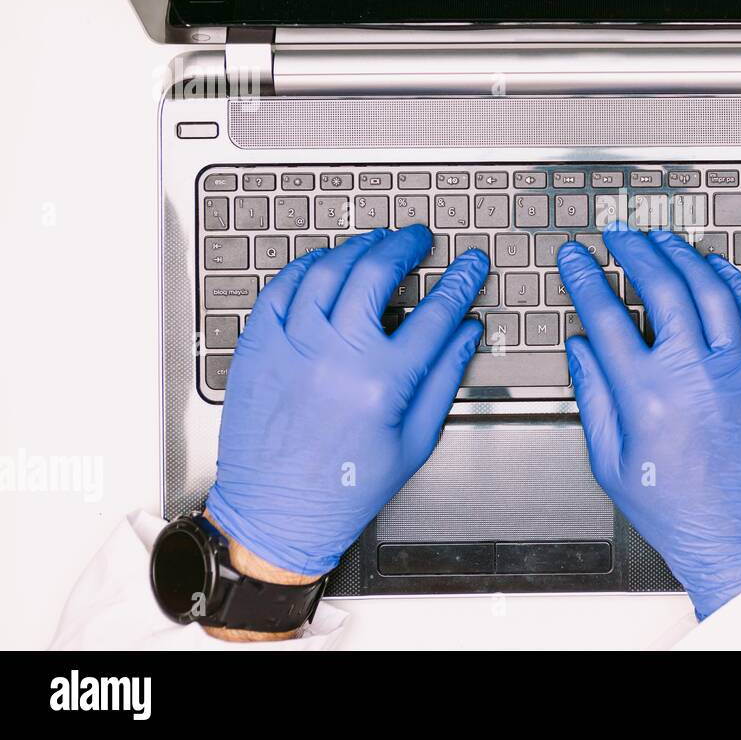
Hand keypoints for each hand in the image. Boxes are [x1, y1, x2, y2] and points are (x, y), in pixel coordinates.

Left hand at [205, 227, 486, 576]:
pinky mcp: (258, 349)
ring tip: (375, 242)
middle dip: (404, 247)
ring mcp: (291, 347)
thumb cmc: (345, 488)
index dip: (459, 282)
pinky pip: (280, 290)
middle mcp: (335, 355)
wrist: (276, 515)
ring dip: (356, 248)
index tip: (469, 265)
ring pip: (326, 271)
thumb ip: (444, 378)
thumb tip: (466, 333)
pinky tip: (322, 264)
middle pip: (376, 274)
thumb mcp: (415, 440)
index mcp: (382, 382)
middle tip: (416, 238)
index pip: (436, 313)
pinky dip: (304, 268)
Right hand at [557, 225, 740, 617]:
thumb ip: (593, 397)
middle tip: (620, 234)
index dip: (585, 278)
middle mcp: (693, 374)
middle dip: (634, 250)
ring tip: (663, 241)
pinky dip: (736, 283)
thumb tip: (581, 348)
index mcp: (646, 396)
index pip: (606, 316)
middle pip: (661, 287)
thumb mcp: (611, 462)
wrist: (740, 538)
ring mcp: (736, 370)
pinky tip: (719, 268)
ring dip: (682, 256)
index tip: (575, 257)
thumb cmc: (678, 510)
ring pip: (710, 289)